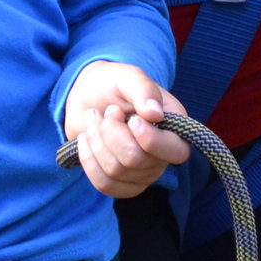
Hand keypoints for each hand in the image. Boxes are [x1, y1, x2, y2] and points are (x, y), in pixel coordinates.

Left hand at [62, 61, 187, 200]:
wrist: (87, 97)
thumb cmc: (113, 84)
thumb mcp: (128, 76)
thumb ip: (144, 89)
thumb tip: (156, 114)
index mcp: (175, 127)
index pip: (176, 151)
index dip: (150, 140)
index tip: (132, 118)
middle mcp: (163, 154)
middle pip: (135, 160)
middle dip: (111, 131)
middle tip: (108, 111)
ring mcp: (142, 172)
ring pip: (115, 171)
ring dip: (96, 140)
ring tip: (94, 119)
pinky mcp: (122, 184)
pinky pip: (104, 184)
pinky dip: (88, 159)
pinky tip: (84, 139)